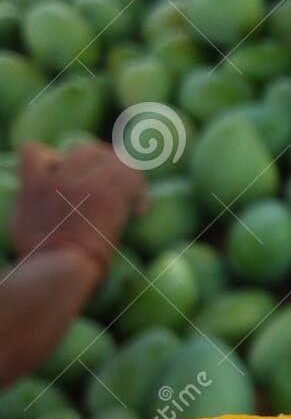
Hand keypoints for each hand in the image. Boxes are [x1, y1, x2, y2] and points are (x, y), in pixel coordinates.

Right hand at [11, 142, 146, 269]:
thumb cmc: (39, 256)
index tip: (63, 175)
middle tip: (108, 186)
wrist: (60, 268)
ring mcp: (83, 182)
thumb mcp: (22, 222)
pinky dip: (140, 192)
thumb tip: (35, 191)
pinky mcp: (107, 194)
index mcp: (33, 182)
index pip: (34, 150)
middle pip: (82, 149)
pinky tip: (139, 212)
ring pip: (110, 158)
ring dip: (122, 174)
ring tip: (129, 195)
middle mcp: (59, 176)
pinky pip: (132, 176)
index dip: (51, 159)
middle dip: (96, 163)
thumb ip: (30, 200)